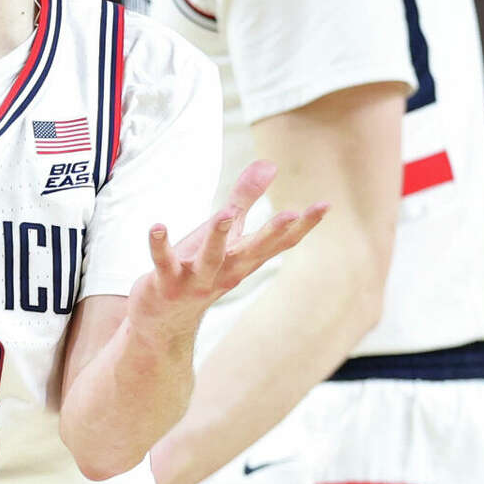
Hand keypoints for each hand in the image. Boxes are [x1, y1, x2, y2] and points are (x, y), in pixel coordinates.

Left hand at [126, 161, 327, 335]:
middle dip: (272, 233)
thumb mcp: (225, 234)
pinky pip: (163, 262)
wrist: (165, 320)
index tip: (326, 205)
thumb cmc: (199, 267)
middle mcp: (226, 271)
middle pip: (253, 251)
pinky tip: (157, 226)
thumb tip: (270, 164)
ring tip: (225, 213)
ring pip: (210, 258)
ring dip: (218, 236)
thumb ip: (246, 197)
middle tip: (292, 213)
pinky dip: (159, 246)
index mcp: (244, 259)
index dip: (304, 225)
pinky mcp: (166, 283)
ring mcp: (197, 279)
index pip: (279, 242)